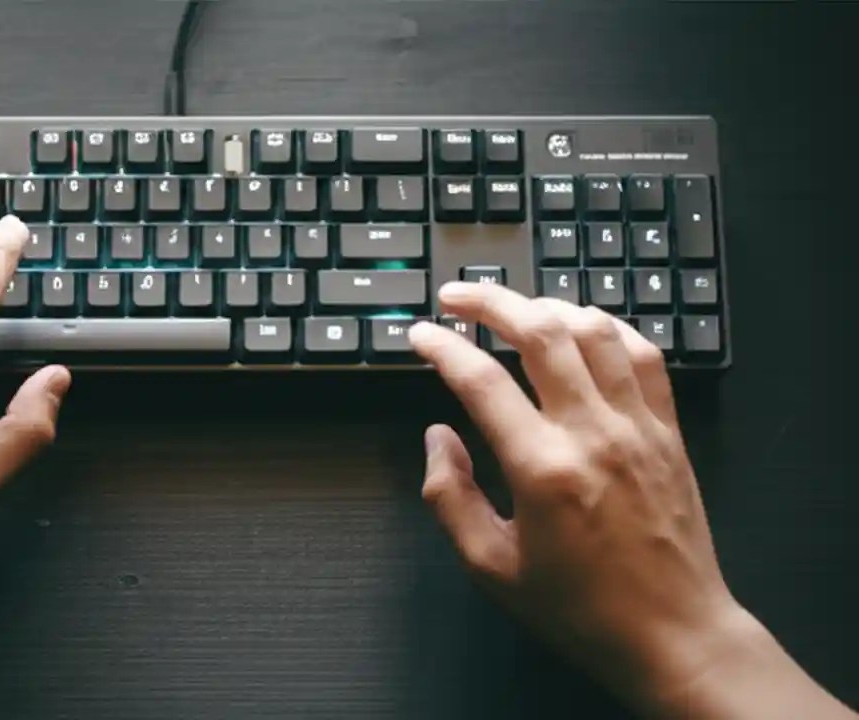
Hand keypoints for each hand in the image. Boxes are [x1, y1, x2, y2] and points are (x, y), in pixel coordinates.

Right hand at [408, 282, 848, 717]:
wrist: (672, 634)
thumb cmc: (578, 608)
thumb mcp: (490, 567)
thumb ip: (450, 497)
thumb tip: (438, 438)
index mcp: (542, 469)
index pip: (481, 381)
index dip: (442, 347)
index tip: (420, 335)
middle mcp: (593, 434)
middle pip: (540, 333)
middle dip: (491, 302)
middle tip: (457, 296)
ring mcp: (638, 426)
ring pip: (594, 331)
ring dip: (548, 306)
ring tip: (515, 308)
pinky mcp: (669, 431)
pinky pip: (645, 353)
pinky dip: (609, 327)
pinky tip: (584, 327)